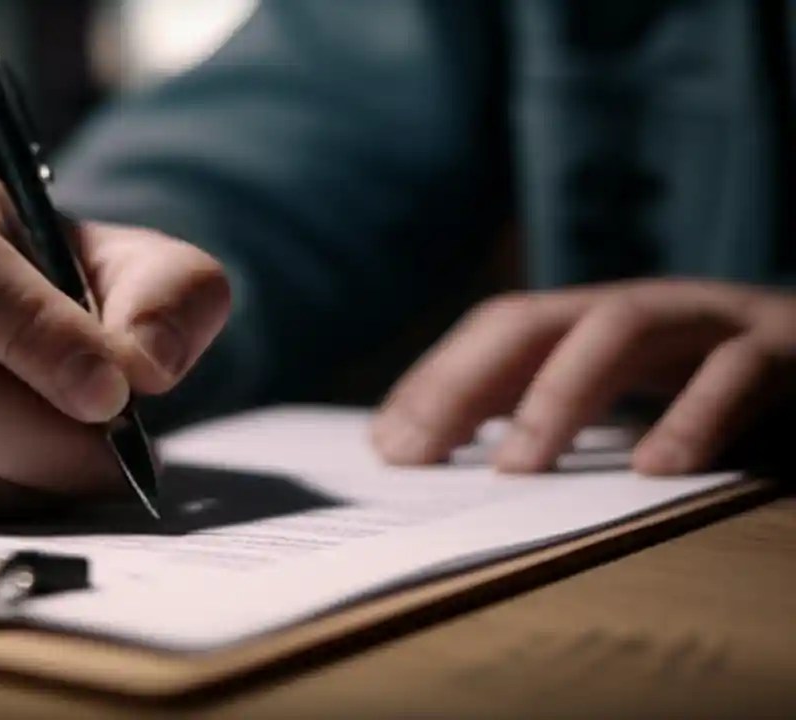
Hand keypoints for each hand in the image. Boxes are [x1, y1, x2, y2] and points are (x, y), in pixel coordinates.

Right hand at [0, 157, 229, 514]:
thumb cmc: (51, 278)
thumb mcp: (127, 259)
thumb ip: (166, 292)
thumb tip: (145, 365)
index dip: (31, 335)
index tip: (111, 394)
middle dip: (40, 439)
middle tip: (117, 461)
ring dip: (20, 487)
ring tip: (83, 473)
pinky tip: (29, 487)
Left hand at [371, 279, 795, 473]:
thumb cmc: (728, 391)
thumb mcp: (632, 399)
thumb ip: (550, 413)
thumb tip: (429, 448)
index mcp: (600, 321)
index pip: (497, 332)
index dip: (437, 378)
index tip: (388, 444)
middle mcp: (645, 309)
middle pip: (535, 321)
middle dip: (466, 382)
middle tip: (418, 455)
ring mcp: (713, 320)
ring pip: (621, 329)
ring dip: (559, 396)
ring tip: (516, 469)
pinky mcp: (787, 349)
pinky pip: (737, 373)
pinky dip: (695, 418)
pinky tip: (655, 471)